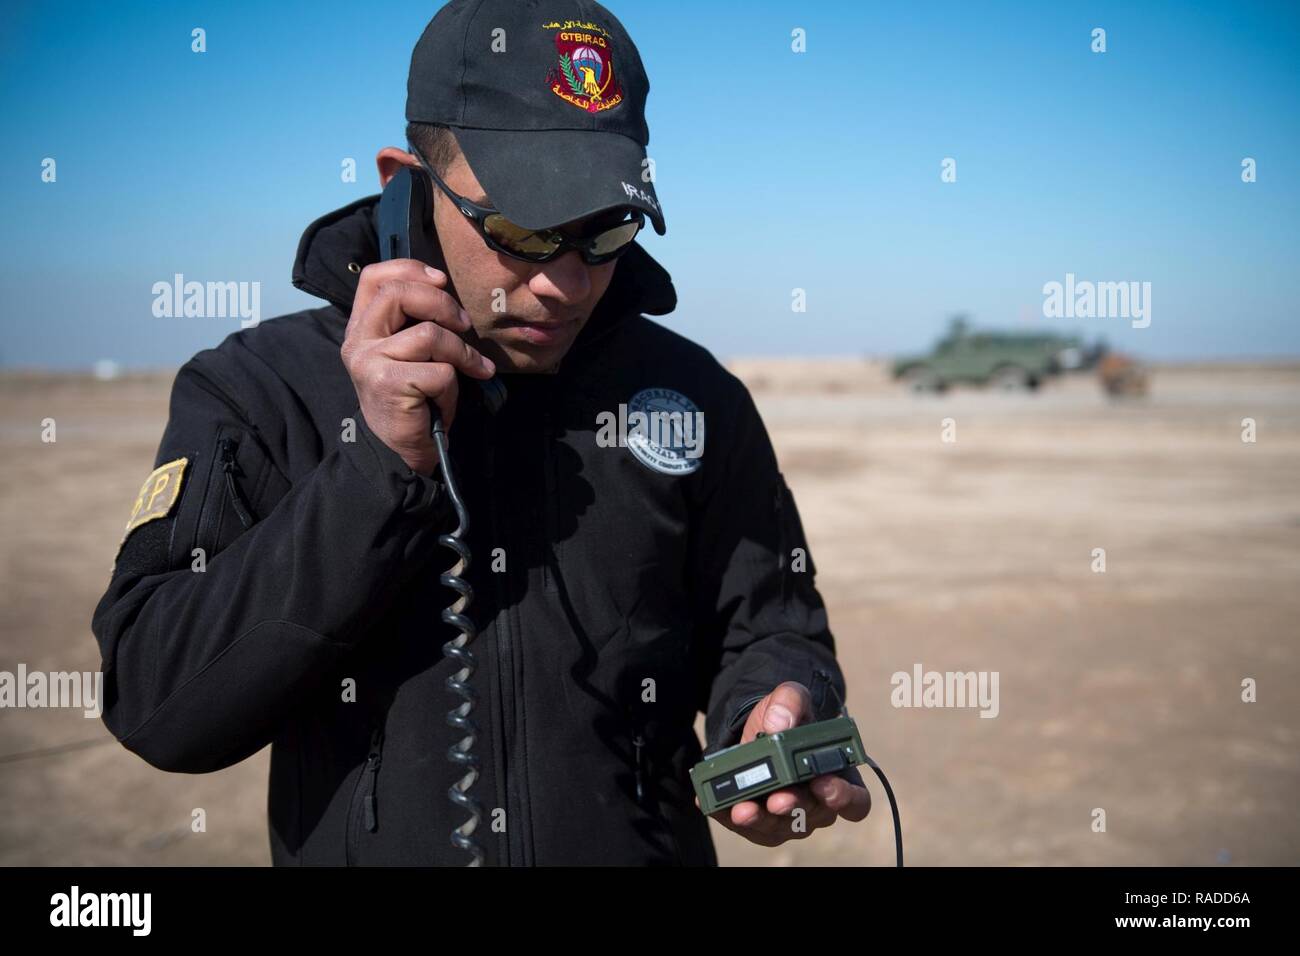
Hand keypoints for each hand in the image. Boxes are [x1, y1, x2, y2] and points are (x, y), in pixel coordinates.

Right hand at [341, 259, 495, 475]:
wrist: (397, 451)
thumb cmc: (412, 399)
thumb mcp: (409, 353)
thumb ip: (414, 322)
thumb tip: (444, 287)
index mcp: (361, 326)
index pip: (375, 277)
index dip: (410, 269)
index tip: (441, 280)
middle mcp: (358, 340)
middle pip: (400, 294)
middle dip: (444, 305)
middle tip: (465, 326)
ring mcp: (369, 361)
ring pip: (429, 334)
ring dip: (460, 354)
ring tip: (468, 372)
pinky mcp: (388, 383)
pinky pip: (440, 371)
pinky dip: (453, 388)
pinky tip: (443, 402)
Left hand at [698, 681, 870, 846]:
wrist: (757, 728)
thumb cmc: (787, 718)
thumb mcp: (790, 698)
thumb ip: (790, 703)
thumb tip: (779, 723)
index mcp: (838, 776)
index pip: (856, 802)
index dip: (843, 798)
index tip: (823, 783)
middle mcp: (817, 803)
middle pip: (813, 816)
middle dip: (793, 808)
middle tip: (778, 799)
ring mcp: (788, 816)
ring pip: (778, 828)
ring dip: (760, 820)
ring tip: (742, 809)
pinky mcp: (759, 821)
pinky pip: (745, 826)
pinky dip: (728, 815)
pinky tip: (713, 803)